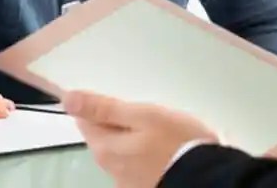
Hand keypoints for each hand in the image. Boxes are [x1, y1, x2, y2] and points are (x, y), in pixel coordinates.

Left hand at [63, 91, 218, 187]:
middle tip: (142, 111)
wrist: (208, 178)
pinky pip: (135, 164)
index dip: (97, 106)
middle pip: (102, 138)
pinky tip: (162, 147)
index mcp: (105, 149)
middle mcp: (110, 170)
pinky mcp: (144, 187)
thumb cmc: (176, 142)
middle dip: (116, 122)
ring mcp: (127, 182)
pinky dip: (143, 153)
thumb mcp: (143, 115)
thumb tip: (68, 99)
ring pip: (120, 151)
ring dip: (131, 138)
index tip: (118, 97)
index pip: (84, 121)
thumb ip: (104, 108)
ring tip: (156, 128)